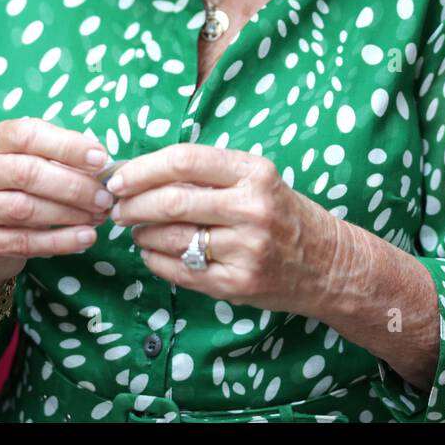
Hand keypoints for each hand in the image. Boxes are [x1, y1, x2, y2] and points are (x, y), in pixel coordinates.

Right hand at [0, 118, 114, 300]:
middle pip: (27, 173)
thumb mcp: (35, 162)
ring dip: (69, 214)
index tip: (100, 158)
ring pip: (25, 209)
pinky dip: (60, 241)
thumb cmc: (19, 188)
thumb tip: (100, 163)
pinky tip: (85, 237)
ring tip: (98, 216)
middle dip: (73, 186)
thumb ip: (60, 158)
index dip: (67, 145)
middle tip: (104, 197)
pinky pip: (23, 242)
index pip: (27, 134)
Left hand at [106, 143, 337, 314]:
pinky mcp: (238, 284)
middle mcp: (252, 209)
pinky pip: (180, 271)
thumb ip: (208, 173)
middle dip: (132, 205)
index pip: (184, 160)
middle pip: (172, 201)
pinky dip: (155, 260)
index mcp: (254, 173)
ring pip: (172, 238)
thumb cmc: (281, 213)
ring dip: (141, 233)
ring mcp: (246, 250)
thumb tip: (140, 171)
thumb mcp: (256, 179)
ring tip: (135, 229)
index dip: (143, 168)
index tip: (119, 178)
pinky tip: (151, 251)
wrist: (327, 263)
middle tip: (116, 208)